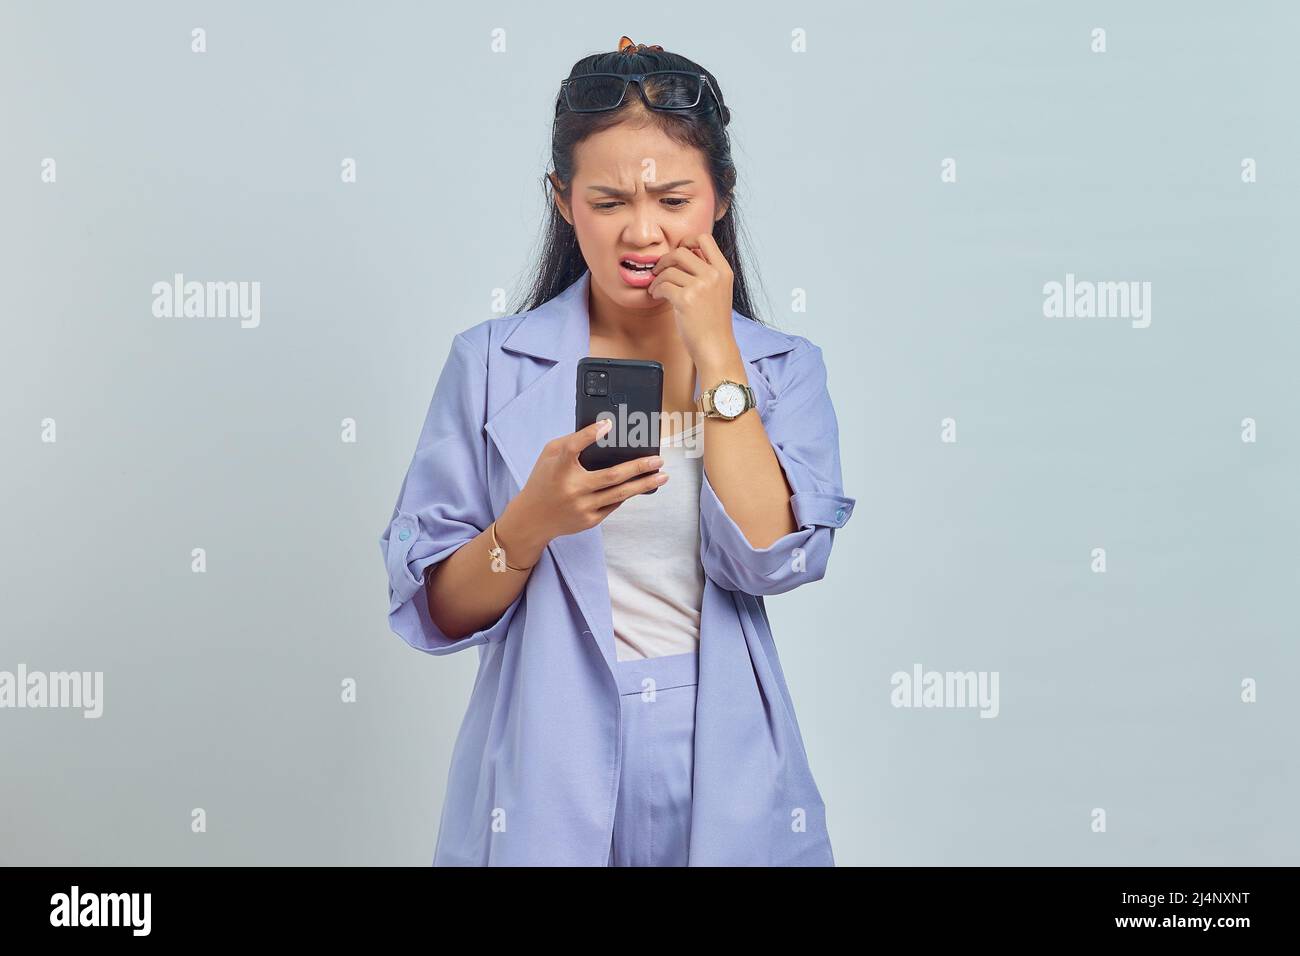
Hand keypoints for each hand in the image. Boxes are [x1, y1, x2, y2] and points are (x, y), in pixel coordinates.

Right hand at [498, 420, 668, 559]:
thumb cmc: (543, 481)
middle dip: (639, 467)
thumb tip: (602, 430)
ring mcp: (583, 507)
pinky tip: (640, 486)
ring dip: (644, 484)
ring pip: (620, 494)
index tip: (609, 424)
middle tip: (658, 459)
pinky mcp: (589, 520)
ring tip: (662, 476)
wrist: (532, 519)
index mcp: (558, 469)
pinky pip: (614, 504)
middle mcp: (572, 489)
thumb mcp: (548, 457)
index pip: (573, 448)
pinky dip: (627, 494)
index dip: (590, 434)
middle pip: (612, 476)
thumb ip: (570, 443)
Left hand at [646, 233, 738, 365]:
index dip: (687, 240)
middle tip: (658, 270)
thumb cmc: (712, 322)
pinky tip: (656, 296)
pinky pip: (663, 285)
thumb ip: (705, 271)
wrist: (714, 347)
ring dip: (657, 278)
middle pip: (681, 251)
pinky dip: (655, 289)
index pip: (705, 239)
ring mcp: (701, 287)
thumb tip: (682, 253)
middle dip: (665, 259)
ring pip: (669, 270)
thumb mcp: (718, 291)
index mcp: (724, 271)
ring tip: (656, 288)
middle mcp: (714, 275)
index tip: (677, 252)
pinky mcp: (686, 300)